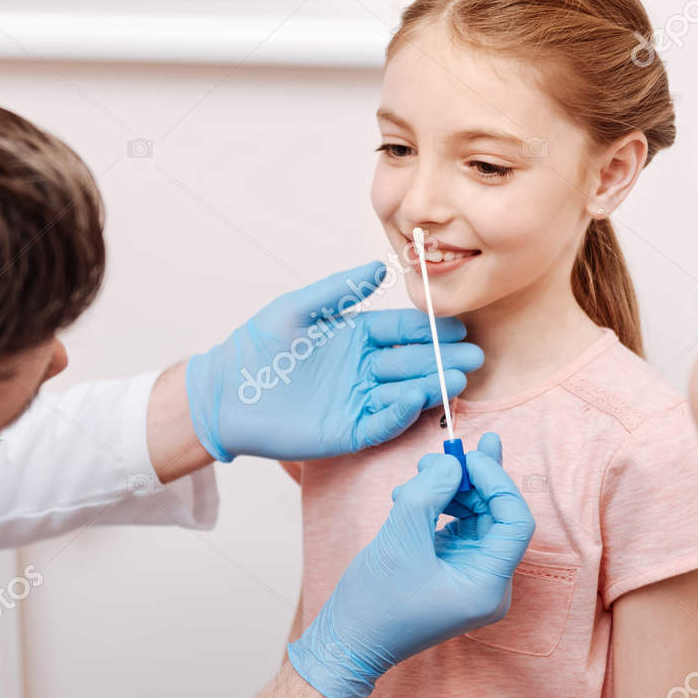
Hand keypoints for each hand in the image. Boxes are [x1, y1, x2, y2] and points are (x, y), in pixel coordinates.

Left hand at [184, 261, 482, 461]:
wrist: (223, 392)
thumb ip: (338, 289)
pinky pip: (380, 423)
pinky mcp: (347, 431)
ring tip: (458, 379)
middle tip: (474, 357)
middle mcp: (363, 369)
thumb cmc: (255, 346)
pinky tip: (418, 400)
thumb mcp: (297, 309)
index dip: (429, 330)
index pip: (401, 331)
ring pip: (403, 393)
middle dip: (442, 360)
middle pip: (411, 362)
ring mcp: (357, 401)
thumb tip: (380, 266)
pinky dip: (400, 413)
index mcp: (356, 337)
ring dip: (431, 387)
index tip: (459, 328)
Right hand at [287, 433, 534, 697]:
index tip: (470, 456)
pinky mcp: (452, 572)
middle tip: (448, 449)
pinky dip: (439, 508)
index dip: (497, 482)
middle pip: (497, 517)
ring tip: (418, 476)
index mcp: (488, 587)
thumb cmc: (374, 602)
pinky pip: (458, 529)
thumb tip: (453, 461)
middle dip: (471, 480)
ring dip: (451, 491)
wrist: (348, 641)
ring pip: (476, 519)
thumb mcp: (401, 538)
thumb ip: (430, 493)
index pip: (514, 522)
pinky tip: (412, 497)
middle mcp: (489, 585)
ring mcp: (471, 579)